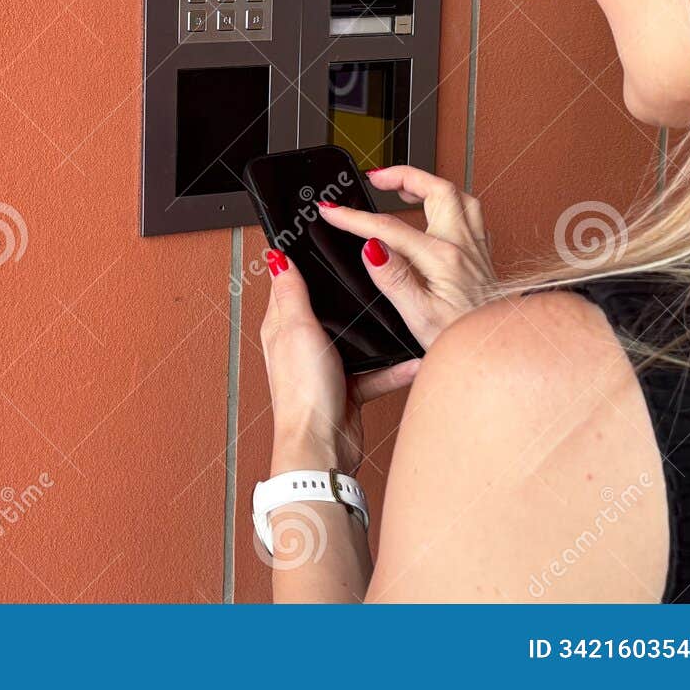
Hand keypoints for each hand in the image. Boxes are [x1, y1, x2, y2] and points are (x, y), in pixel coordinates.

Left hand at [259, 249, 419, 475]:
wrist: (323, 446)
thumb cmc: (302, 393)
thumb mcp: (296, 330)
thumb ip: (291, 293)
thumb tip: (277, 257)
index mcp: (282, 327)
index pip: (290, 285)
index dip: (303, 264)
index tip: (324, 243)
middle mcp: (304, 345)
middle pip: (329, 309)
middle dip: (350, 296)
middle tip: (373, 274)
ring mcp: (328, 366)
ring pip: (358, 339)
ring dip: (379, 333)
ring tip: (401, 315)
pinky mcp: (351, 387)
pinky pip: (377, 371)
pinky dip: (395, 368)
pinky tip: (412, 359)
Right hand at [317, 165, 494, 349]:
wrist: (493, 353)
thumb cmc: (459, 339)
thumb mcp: (419, 317)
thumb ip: (394, 278)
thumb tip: (371, 247)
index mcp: (443, 258)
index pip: (390, 227)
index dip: (355, 217)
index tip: (332, 211)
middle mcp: (463, 246)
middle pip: (437, 189)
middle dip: (403, 175)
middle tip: (374, 178)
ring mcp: (475, 248)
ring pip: (458, 196)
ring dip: (429, 184)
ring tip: (402, 186)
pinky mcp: (481, 257)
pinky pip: (468, 214)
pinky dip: (447, 203)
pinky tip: (434, 214)